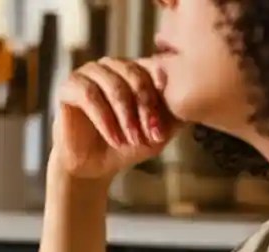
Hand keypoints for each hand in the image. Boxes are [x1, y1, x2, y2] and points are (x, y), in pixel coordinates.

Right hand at [50, 57, 183, 180]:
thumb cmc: (126, 147)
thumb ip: (177, 114)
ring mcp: (89, 73)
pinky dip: (105, 120)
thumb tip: (199, 97)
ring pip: (113, 85)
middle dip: (145, 108)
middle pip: (135, 75)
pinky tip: (114, 139)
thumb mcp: (159, 132)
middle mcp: (113, 65)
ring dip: (126, 115)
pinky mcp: (69, 86)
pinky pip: (90, 96)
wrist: (92, 168)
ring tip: (130, 140)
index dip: (161, 97)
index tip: (164, 129)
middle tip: (151, 135)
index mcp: (136, 69)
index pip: (155, 68)